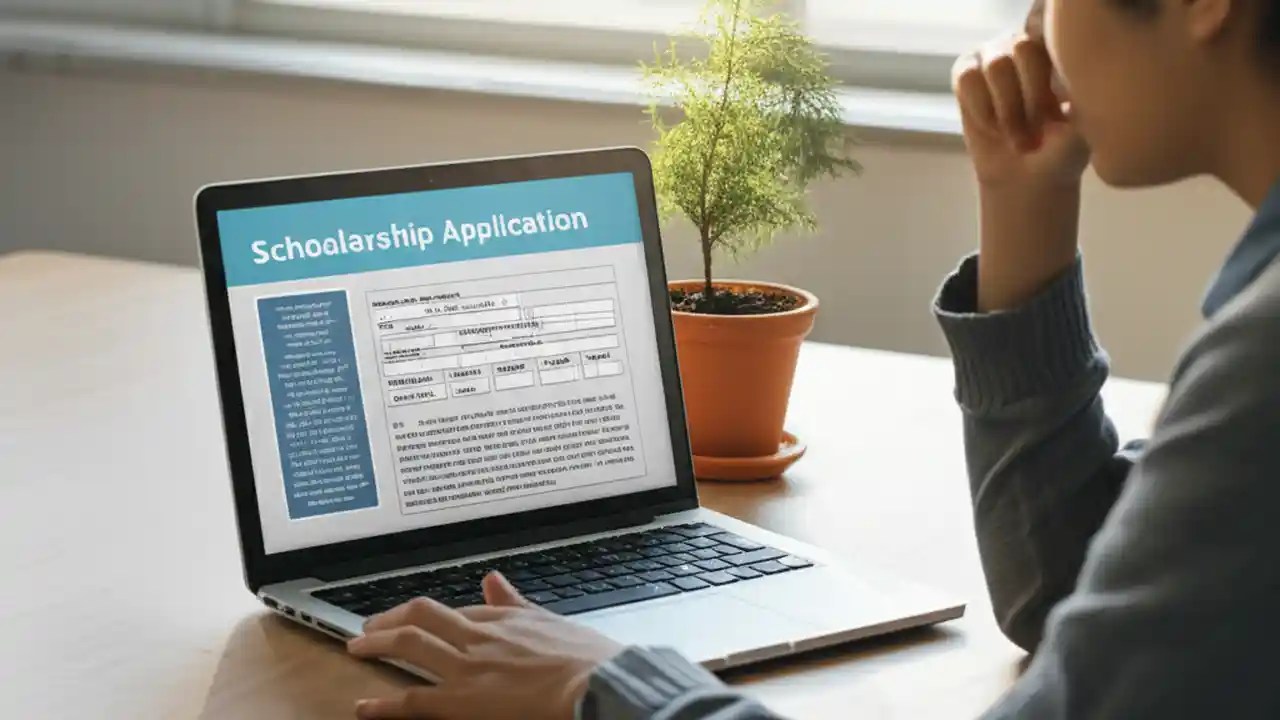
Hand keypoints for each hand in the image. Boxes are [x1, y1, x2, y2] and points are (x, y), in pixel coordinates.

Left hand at [347, 572, 623, 719]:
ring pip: (408, 644)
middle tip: (370, 627)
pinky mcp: (459, 700)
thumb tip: (494, 578)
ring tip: (358, 648)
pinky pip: (411, 699)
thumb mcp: (554, 621)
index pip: (458, 610)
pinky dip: (383, 704)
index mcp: (504, 618)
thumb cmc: (589, 661)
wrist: (598, 685)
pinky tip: (364, 707)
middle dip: (391, 618)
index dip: (432, 616)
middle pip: (422, 616)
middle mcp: (478, 635)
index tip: (417, 618)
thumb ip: (518, 603)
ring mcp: (465, 666)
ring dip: (377, 644)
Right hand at [951, 32, 1088, 189]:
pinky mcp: (967, 72)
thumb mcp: (1080, 136)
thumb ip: (1080, 111)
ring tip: (1015, 136)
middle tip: (1035, 133)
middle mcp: (1030, 43)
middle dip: (1028, 100)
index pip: (1056, 41)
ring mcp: (995, 55)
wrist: (1025, 177)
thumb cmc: (1060, 152)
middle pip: (1023, 49)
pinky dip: (981, 110)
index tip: (1054, 121)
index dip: (1051, 84)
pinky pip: (968, 79)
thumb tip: (1069, 92)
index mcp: (1065, 51)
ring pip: (995, 66)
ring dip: (1006, 110)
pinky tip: (992, 128)